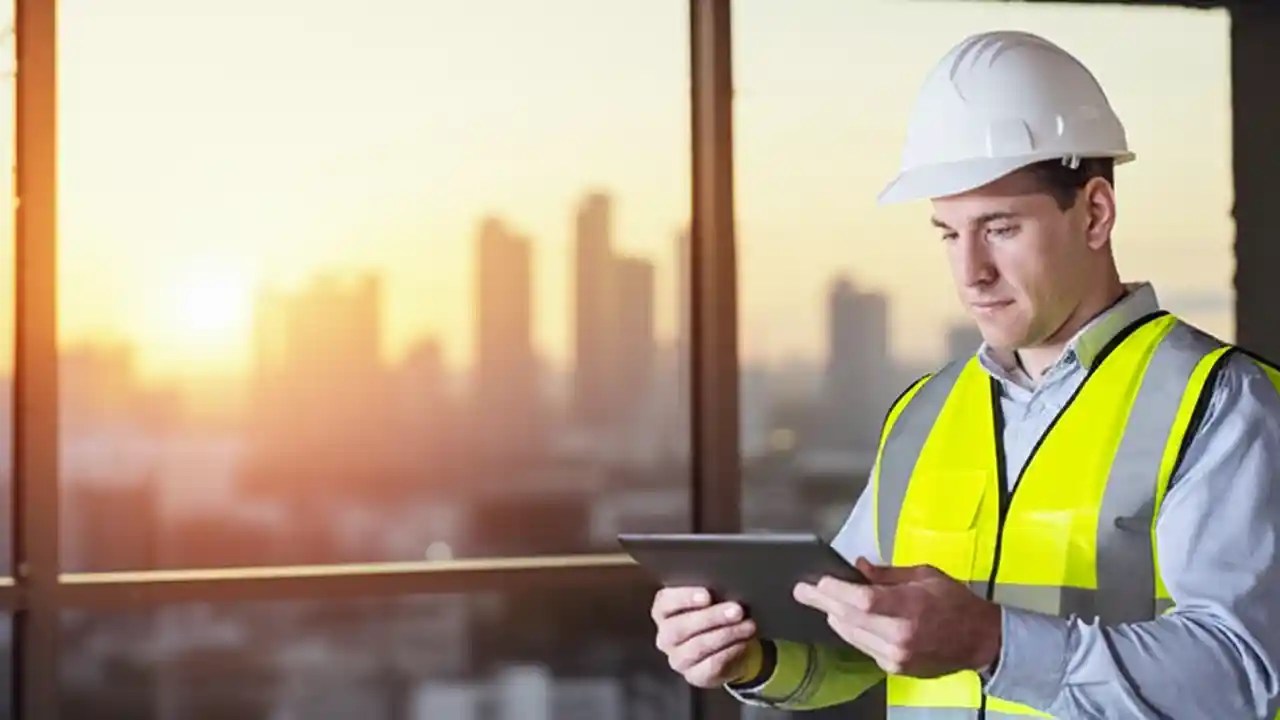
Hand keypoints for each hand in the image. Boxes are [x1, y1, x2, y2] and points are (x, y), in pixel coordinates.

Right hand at [651, 586, 760, 687]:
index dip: (684, 598)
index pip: (665, 602)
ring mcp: (677, 659)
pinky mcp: (693, 676)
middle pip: (680, 627)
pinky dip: (729, 652)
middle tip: (736, 610)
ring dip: (726, 635)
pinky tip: (743, 643)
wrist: (733, 647)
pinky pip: (710, 666)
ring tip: (747, 626)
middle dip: (711, 617)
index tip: (707, 595)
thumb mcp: (712, 599)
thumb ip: (711, 590)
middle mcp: (665, 636)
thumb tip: (725, 585)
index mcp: (663, 611)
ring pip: (697, 647)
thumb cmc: (717, 614)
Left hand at [793, 558, 1000, 677]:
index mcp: (911, 607)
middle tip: (803, 591)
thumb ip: (888, 574)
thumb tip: (858, 567)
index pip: (863, 601)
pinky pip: (863, 647)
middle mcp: (901, 635)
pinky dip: (852, 631)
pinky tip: (845, 619)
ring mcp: (897, 655)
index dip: (836, 591)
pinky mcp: (895, 668)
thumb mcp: (925, 575)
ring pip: (851, 635)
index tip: (819, 581)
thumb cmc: (955, 603)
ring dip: (834, 616)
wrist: (980, 640)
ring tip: (821, 601)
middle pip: (850, 618)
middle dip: (823, 602)